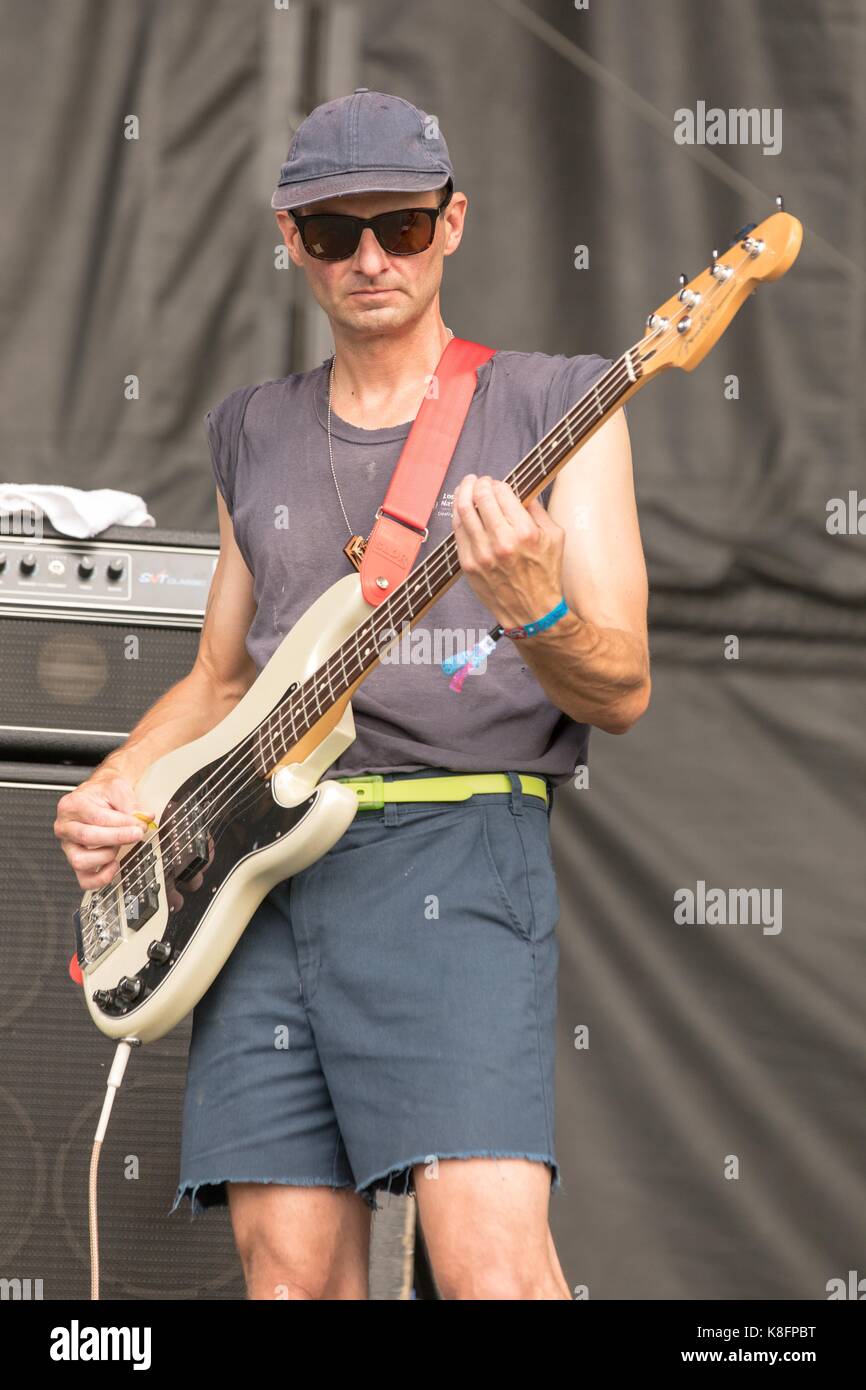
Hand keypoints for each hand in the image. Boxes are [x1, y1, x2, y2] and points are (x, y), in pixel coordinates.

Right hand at [54, 771, 153, 891]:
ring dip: (106, 855)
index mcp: (71, 805)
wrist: (99, 797)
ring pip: (81, 860)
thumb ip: (130, 804)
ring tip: (119, 845)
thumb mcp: (118, 788)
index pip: (97, 818)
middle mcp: (65, 827)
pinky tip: (115, 864)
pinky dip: (102, 877)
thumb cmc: (104, 794)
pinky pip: (85, 879)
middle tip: (137, 834)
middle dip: (118, 837)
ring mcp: (69, 846)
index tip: (140, 824)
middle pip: (88, 837)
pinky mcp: (77, 861)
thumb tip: (144, 818)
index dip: (122, 823)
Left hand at [452, 474, 564, 627]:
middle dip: (478, 483)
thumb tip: (521, 491)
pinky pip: (457, 532)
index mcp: (525, 532)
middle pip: (479, 498)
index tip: (498, 484)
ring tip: (466, 487)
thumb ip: (538, 511)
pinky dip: (458, 515)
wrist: (532, 611)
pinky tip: (462, 509)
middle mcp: (501, 541)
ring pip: (463, 512)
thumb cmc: (545, 574)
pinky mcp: (469, 564)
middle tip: (479, 480)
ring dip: (463, 493)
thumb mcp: (555, 538)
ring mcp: (481, 554)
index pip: (502, 493)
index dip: (497, 483)